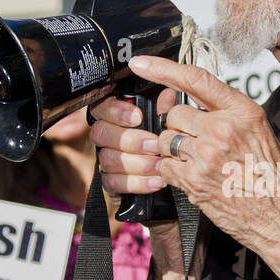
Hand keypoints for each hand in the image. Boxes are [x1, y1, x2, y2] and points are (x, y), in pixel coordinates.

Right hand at [88, 93, 182, 257]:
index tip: (138, 117)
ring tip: (159, 165)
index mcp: (118, 117)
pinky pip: (113, 182)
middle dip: (130, 140)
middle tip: (154, 145)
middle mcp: (109, 137)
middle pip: (100, 133)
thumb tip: (168, 94)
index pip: (102, 107)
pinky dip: (137, 182)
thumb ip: (167, 108)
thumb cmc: (171, 147)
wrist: (179, 185)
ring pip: (107, 158)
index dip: (116, 111)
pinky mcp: (112, 183)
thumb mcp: (173, 124)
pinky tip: (156, 181)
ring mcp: (108, 160)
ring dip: (137, 162)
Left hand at [96, 56, 279, 257]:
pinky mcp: (194, 180)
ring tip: (198, 163)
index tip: (141, 63)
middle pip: (175, 114)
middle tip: (195, 142)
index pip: (196, 79)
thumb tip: (192, 104)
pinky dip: (172, 172)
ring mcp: (207, 155)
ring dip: (173, 150)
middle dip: (178, 127)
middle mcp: (224, 128)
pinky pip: (165, 166)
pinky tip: (193, 179)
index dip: (163, 68)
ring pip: (166, 140)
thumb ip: (228, 115)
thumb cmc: (276, 178)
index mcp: (243, 111)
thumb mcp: (261, 133)